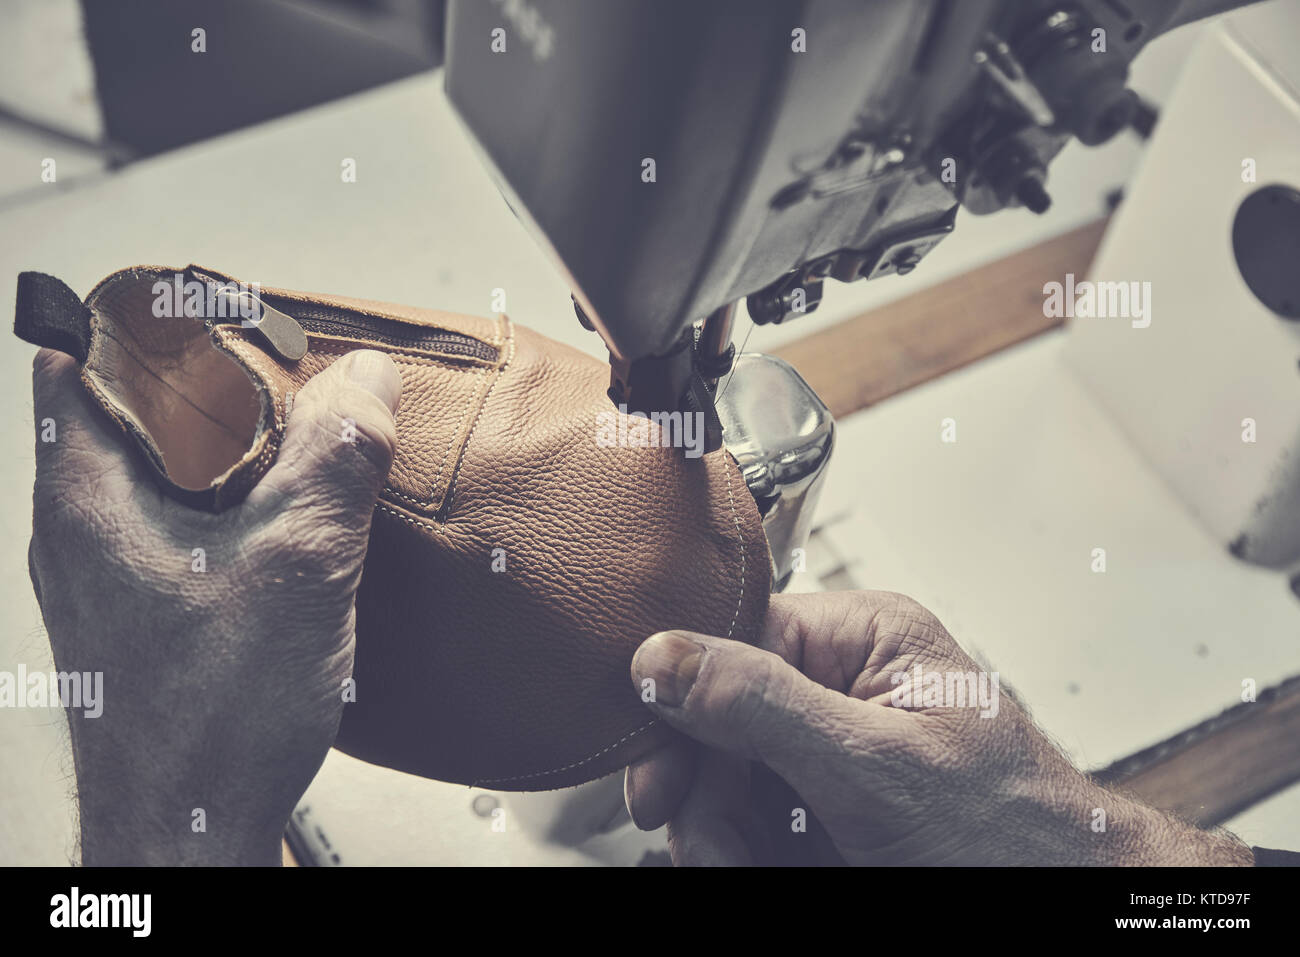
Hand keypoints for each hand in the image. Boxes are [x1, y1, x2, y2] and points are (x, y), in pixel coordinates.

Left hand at [28, 347, 401, 864]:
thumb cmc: (210, 721)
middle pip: (127, 405)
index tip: (232, 314)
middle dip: (208, 379)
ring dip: (222, 443)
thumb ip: (336, 458)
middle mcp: (79, 525)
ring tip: (295, 440)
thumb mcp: (297, 566)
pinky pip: (174, 518)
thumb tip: (366, 378)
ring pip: (155, 466)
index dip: (159, 320)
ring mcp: (105, 568)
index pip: (86, 354)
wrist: (186, 833)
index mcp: (86, 494)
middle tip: (285, 373)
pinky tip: (283, 519)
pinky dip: (226, 498)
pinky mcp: (139, 605)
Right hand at [625, 590, 1253, 865]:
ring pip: (727, 780)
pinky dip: (750, 854)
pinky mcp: (825, 803)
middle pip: (720, 720)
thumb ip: (762, 704)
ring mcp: (830, 747)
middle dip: (711, 794)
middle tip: (713, 849)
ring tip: (757, 867)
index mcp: (863, 637)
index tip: (655, 780)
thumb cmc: (1007, 830)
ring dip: (727, 836)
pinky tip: (777, 868)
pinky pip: (753, 820)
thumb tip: (661, 655)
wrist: (1059, 900)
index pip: (735, 641)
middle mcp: (840, 682)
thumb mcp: (873, 763)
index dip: (683, 711)